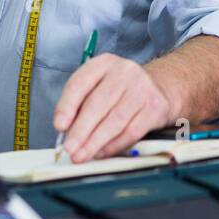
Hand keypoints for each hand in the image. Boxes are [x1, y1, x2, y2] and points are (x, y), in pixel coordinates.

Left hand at [53, 54, 177, 161]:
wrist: (158, 88)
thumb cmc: (120, 90)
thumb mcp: (99, 85)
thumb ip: (81, 104)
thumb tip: (66, 132)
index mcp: (103, 64)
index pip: (80, 83)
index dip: (67, 106)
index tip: (59, 126)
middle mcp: (124, 72)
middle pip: (97, 104)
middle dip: (80, 130)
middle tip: (70, 148)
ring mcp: (142, 89)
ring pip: (114, 121)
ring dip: (95, 142)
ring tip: (82, 155)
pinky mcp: (155, 108)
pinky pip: (131, 131)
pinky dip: (113, 145)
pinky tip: (101, 152)